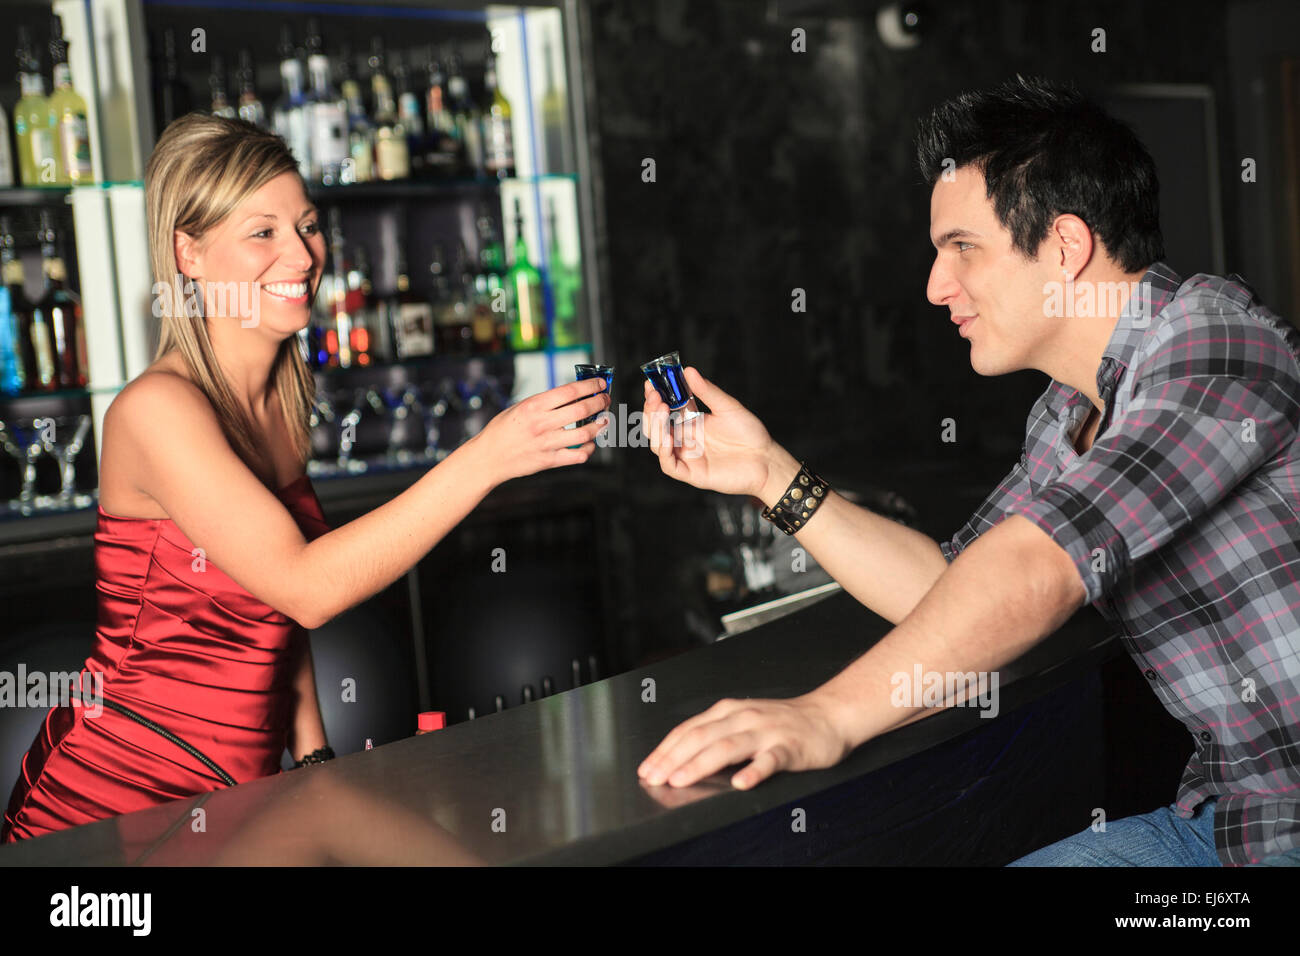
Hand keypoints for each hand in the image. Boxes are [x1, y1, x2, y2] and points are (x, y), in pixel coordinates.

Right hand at [467, 377, 609, 485]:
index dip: (590, 385)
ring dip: (600, 425)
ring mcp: (547, 443)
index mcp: (534, 406)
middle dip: (600, 402)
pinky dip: (589, 448)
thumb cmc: (503, 430)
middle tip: (605, 400)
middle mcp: (542, 423)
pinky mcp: (550, 461)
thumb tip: (572, 395)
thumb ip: (544, 403)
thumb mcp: (519, 407)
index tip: (600, 383)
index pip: (570, 391)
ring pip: (585, 433)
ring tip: (604, 420)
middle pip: (582, 409)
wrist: (488, 458)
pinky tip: (590, 443)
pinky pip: (578, 456)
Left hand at [636, 693, 852, 789]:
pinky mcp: (789, 748)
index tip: (647, 768)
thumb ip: (715, 734)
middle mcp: (744, 718)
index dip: (665, 749)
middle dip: (673, 758)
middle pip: (701, 737)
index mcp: (729, 711)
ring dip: (701, 763)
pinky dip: (754, 771)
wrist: (828, 715)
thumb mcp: (743, 720)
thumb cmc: (782, 722)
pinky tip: (741, 783)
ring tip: (682, 779)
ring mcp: (767, 732)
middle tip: (655, 778)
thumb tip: (679, 757)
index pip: (689, 730)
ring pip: (728, 747)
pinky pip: (770, 760)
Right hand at [643, 367, 791, 498]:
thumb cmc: (750, 433)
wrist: (766, 458)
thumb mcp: (727, 407)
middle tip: (655, 395)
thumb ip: (707, 392)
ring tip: (662, 409)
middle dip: (651, 411)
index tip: (651, 383)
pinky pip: (669, 465)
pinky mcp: (692, 474)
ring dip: (656, 427)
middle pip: (656, 427)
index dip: (656, 397)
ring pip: (658, 445)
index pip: (665, 410)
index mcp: (691, 423)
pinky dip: (664, 452)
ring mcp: (687, 457)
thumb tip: (688, 371)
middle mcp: (685, 440)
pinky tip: (669, 437)